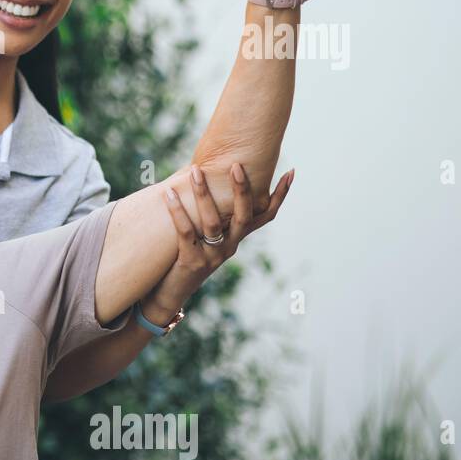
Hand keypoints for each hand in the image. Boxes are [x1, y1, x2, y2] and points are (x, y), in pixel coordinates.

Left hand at [141, 162, 293, 323]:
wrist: (170, 293)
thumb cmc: (185, 256)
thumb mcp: (204, 234)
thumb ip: (209, 212)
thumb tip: (202, 174)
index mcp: (237, 238)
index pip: (266, 216)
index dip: (280, 196)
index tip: (291, 173)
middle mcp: (230, 246)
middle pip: (244, 216)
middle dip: (242, 190)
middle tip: (236, 165)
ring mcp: (213, 255)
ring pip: (213, 222)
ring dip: (204, 194)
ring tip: (196, 170)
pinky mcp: (192, 261)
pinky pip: (186, 233)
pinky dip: (178, 212)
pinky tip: (169, 194)